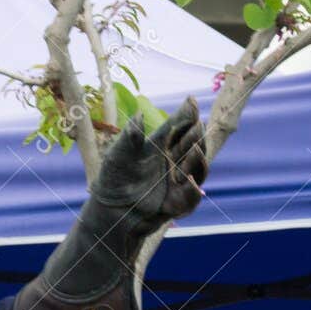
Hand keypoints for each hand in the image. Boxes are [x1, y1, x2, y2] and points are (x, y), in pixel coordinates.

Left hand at [92, 96, 208, 225]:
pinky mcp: (179, 202)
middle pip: (192, 145)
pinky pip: (190, 196)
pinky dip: (192, 190)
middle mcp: (173, 160)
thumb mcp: (118, 155)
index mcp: (160, 145)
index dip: (186, 114)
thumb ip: (130, 137)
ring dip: (198, 159)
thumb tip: (139, 114)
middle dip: (196, 136)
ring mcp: (178, 181)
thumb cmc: (115, 177)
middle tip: (197, 125)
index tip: (191, 99)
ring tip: (194, 149)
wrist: (112, 210)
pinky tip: (188, 181)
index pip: (177, 127)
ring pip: (197, 168)